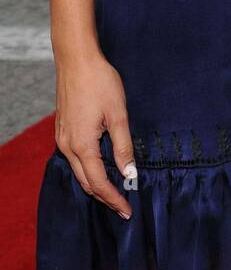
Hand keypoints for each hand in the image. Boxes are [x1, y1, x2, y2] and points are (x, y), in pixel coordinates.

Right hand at [54, 50, 136, 216]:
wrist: (76, 60)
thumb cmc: (99, 82)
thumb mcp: (118, 114)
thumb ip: (123, 147)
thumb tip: (128, 174)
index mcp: (82, 145)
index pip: (98, 183)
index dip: (114, 199)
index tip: (127, 210)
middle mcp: (67, 146)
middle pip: (86, 182)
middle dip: (104, 197)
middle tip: (122, 207)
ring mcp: (62, 138)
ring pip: (79, 171)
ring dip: (96, 184)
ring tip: (115, 192)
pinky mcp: (63, 130)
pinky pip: (75, 158)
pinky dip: (88, 169)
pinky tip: (101, 168)